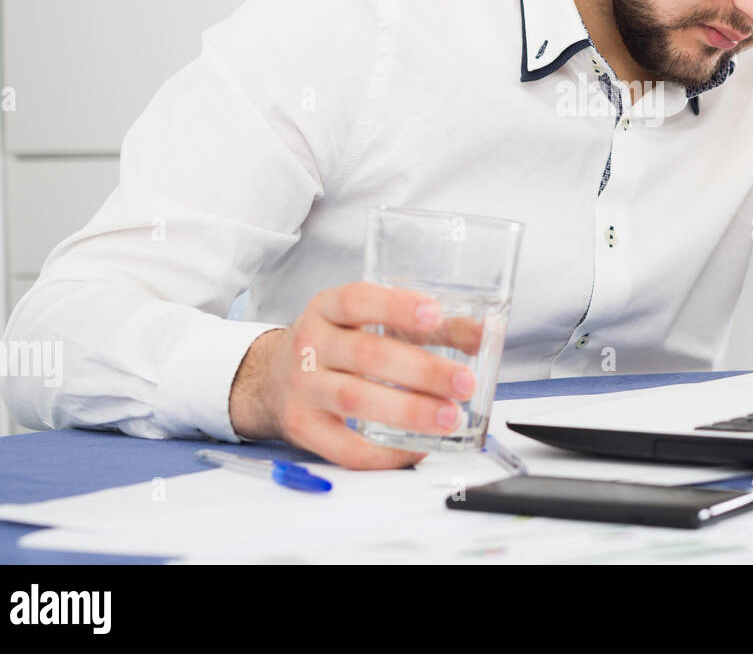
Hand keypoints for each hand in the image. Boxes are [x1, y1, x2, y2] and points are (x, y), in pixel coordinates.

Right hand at [228, 282, 479, 469]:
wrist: (270, 379)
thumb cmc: (336, 346)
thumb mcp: (371, 323)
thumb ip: (426, 327)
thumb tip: (482, 334)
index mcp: (327, 309)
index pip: (358, 300)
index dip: (397, 306)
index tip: (435, 314)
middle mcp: (309, 345)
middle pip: (366, 355)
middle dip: (422, 370)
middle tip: (464, 383)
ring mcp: (302, 388)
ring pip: (357, 399)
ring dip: (410, 411)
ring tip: (451, 418)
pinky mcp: (302, 428)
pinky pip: (346, 447)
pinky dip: (386, 452)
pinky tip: (418, 448)